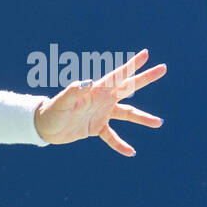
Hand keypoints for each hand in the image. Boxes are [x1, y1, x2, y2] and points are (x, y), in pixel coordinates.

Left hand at [33, 48, 166, 155]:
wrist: (44, 127)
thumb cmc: (51, 111)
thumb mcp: (62, 101)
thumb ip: (74, 91)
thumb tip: (87, 81)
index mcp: (96, 90)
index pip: (117, 76)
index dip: (131, 65)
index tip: (145, 54)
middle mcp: (102, 100)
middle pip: (128, 88)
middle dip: (145, 79)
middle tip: (163, 69)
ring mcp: (101, 114)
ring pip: (127, 114)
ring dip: (142, 118)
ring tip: (158, 123)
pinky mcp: (96, 128)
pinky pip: (112, 136)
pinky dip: (120, 144)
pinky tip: (130, 152)